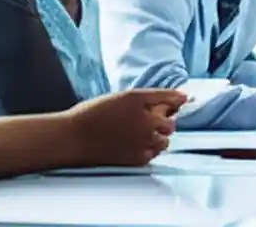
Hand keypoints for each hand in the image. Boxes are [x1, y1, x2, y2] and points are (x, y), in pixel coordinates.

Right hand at [66, 89, 185, 166]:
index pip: (168, 97)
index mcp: (138, 100)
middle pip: (170, 122)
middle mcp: (145, 120)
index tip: (183, 99)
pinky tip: (136, 145)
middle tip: (153, 121)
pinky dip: (149, 150)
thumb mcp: (119, 98)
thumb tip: (171, 100)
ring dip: (158, 137)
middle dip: (164, 122)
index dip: (177, 98)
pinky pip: (154, 154)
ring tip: (142, 135)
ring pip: (164, 140)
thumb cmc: (91, 115)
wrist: (73, 137)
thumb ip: (144, 100)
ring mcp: (143, 140)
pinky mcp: (137, 158)